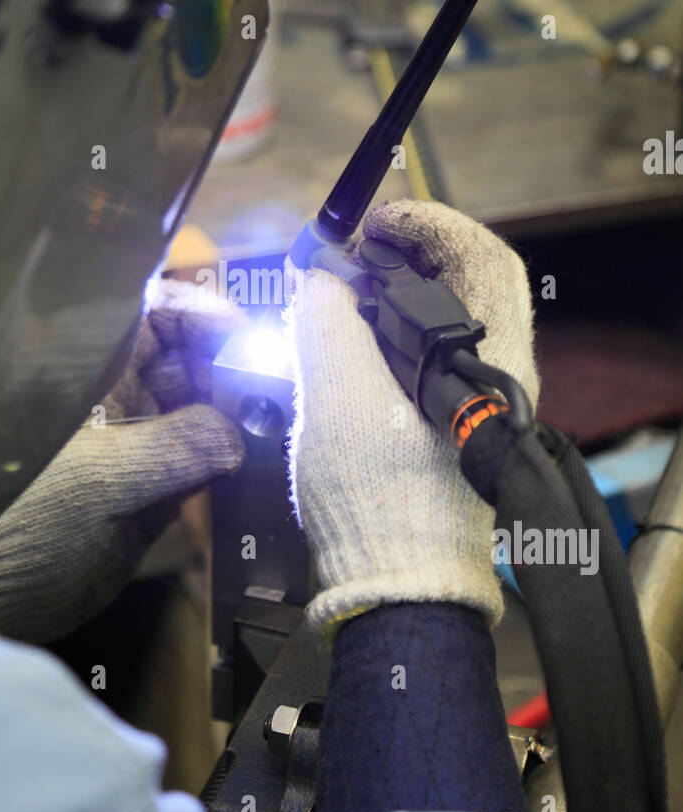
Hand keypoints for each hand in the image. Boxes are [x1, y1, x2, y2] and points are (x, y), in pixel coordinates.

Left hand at [0, 280, 246, 642]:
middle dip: (231, 368)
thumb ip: (180, 446)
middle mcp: (110, 397)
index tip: (250, 340)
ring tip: (272, 429)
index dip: (202, 314)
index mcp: (83, 373)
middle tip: (273, 395)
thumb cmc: (25, 530)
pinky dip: (230, 459)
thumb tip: (240, 432)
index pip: (151, 314)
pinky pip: (202, 457)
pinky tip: (253, 464)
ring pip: (200, 407)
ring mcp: (133, 442)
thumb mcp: (104, 480)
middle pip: (186, 356)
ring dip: (237, 416)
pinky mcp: (152, 486)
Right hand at [286, 200, 538, 635]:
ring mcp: (470, 406)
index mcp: (487, 366)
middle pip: (458, 285)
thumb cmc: (377, 506)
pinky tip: (340, 348)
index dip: (428, 224)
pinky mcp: (444, 430)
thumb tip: (318, 280)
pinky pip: (416, 359)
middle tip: (346, 256)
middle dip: (399, 259)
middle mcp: (493, 380)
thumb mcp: (336, 401)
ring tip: (333, 298)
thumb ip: (325, 324)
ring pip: (433, 323)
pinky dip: (379, 339)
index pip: (482, 257)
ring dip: (384, 300)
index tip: (373, 223)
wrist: (392, 588)